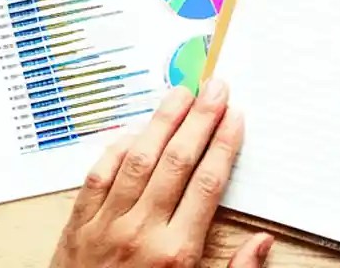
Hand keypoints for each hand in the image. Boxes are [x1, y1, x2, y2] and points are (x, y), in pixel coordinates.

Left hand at [49, 81, 273, 267]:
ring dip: (162, 121)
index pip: (207, 183)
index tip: (236, 117)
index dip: (224, 144)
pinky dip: (116, 149)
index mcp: (177, 255)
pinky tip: (134, 130)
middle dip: (200, 119)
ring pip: (138, 158)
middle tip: (216, 88)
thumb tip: (262, 243)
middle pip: (177, 161)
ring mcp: (106, 226)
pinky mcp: (77, 226)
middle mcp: (141, 233)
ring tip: (180, 93)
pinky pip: (98, 176)